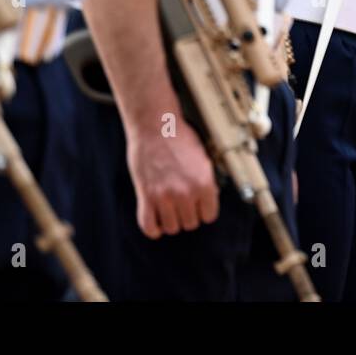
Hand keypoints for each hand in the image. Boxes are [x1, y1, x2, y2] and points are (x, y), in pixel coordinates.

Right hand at [125, 119, 219, 237]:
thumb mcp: (203, 158)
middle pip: (190, 224)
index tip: (199, 206)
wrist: (155, 125)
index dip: (204, 211)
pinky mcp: (146, 196)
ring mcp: (164, 196)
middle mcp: (185, 193)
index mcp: (203, 183)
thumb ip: (207, 182)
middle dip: (188, 215)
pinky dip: (153, 229)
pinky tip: (156, 221)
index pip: (209, 216)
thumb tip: (210, 198)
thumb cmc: (179, 137)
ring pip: (172, 228)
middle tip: (183, 204)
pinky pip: (148, 226)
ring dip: (171, 221)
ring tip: (170, 209)